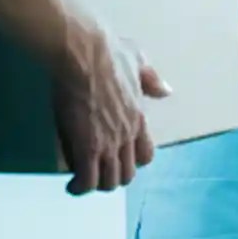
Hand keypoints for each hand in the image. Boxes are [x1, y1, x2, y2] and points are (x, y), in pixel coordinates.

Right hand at [52, 28, 172, 195]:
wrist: (83, 52)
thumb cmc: (107, 51)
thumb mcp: (138, 60)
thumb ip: (151, 79)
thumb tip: (166, 90)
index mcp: (138, 116)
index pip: (146, 154)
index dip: (133, 161)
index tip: (119, 157)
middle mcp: (127, 134)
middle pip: (127, 173)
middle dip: (113, 177)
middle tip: (97, 172)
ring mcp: (107, 142)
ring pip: (108, 181)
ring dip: (96, 184)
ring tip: (82, 181)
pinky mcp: (86, 146)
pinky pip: (87, 179)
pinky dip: (79, 187)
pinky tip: (71, 185)